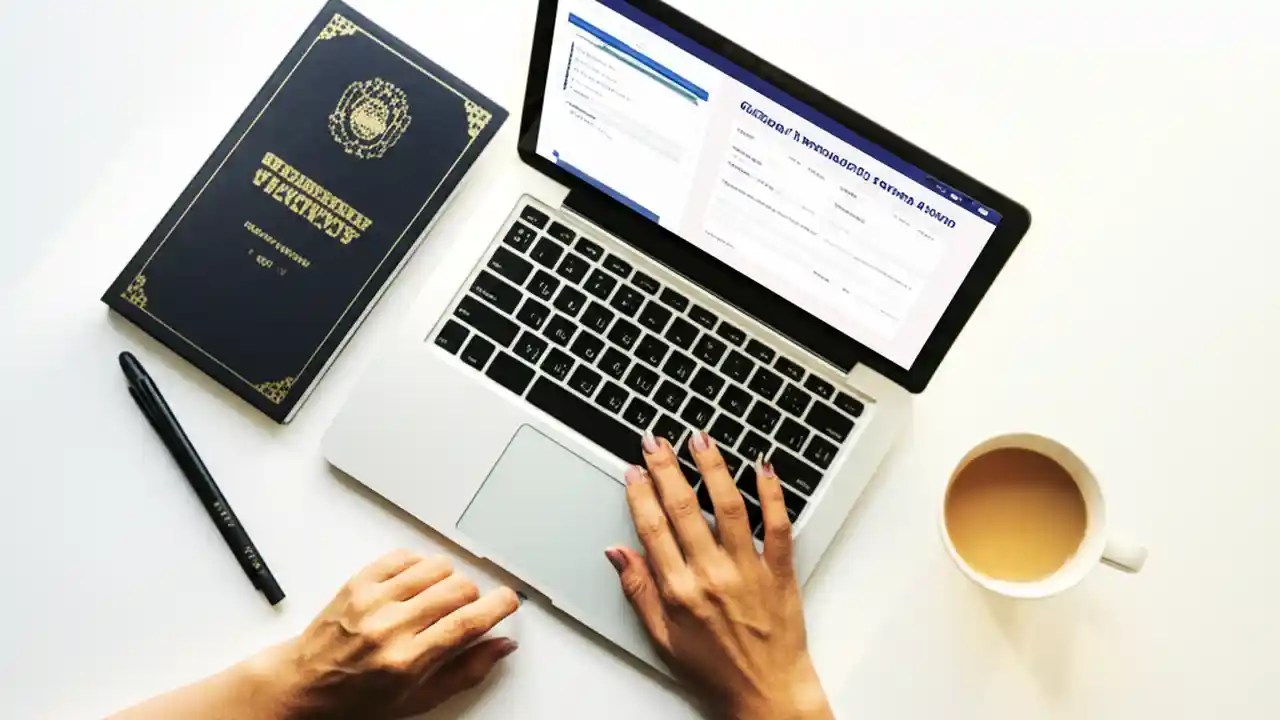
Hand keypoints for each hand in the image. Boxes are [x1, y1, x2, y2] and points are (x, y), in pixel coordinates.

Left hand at [251, 549, 519, 718]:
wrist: (303, 686)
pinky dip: (420, 565)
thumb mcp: (417, 701)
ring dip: (448, 579)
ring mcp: (371, 601)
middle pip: (457, 589)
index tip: (509, 601)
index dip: (498, 606)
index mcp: (406, 662)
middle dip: (473, 596)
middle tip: (466, 609)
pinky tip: (415, 585)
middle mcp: (388, 628)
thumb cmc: (357, 699)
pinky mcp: (357, 582)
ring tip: (437, 599)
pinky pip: (405, 556)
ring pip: (436, 566)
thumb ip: (465, 672)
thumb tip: (501, 646)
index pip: (467, 623)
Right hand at [606, 432, 833, 719]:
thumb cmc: (715, 668)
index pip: (653, 528)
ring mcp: (748, 570)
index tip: (633, 469)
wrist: (767, 691)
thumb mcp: (663, 637)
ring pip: (729, 506)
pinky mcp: (779, 571)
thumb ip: (639, 591)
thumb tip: (617, 552)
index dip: (640, 494)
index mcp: (679, 591)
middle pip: (685, 508)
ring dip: (713, 467)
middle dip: (667, 468)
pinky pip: (778, 526)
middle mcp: (712, 575)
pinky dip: (772, 494)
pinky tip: (763, 466)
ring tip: (700, 438)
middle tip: (656, 440)